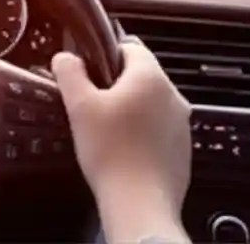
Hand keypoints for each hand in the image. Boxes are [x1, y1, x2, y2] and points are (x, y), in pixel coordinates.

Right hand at [53, 40, 191, 241]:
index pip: (130, 46)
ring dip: (131, 110)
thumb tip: (66, 57)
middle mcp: (173, 95)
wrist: (139, 203)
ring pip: (151, 103)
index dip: (105, 56)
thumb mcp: (79, 107)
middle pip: (141, 76)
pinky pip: (160, 129)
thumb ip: (70, 73)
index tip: (89, 76)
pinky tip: (124, 152)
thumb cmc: (110, 152)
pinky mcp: (183, 148)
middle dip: (117, 86)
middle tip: (92, 108)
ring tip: (107, 133)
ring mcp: (182, 123)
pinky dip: (143, 134)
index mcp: (150, 76)